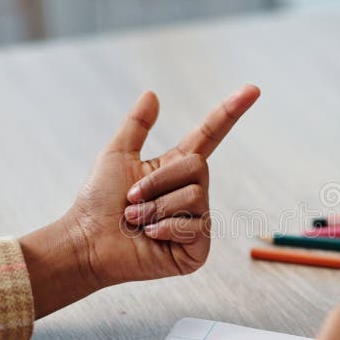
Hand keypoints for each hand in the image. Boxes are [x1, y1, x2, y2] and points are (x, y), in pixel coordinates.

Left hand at [20, 85, 259, 317]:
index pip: (210, 136)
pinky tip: (150, 237)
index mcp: (176, 170)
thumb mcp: (116, 155)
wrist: (87, 243)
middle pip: (198, 166)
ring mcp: (197, 222)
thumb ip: (137, 125)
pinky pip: (195, 225)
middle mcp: (192, 193)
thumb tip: (152, 94)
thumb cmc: (98, 203)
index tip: (253, 89)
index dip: (230, 112)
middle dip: (158, 182)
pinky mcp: (197, 249)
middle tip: (132, 199)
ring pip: (195, 196)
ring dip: (157, 207)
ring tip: (137, 221)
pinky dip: (166, 228)